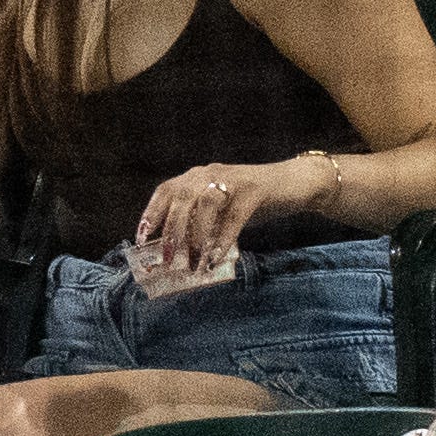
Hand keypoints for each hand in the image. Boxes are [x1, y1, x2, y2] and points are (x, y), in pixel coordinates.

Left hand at [135, 156, 333, 275]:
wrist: (293, 184)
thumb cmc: (251, 201)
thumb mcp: (219, 210)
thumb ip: (200, 223)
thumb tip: (178, 253)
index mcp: (196, 177)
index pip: (165, 191)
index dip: (151, 213)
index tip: (141, 238)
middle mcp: (209, 173)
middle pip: (181, 198)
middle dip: (171, 230)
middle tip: (166, 259)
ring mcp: (232, 179)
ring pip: (205, 204)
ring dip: (196, 235)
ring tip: (193, 262)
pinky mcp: (254, 190)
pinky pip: (235, 215)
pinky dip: (224, 237)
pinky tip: (217, 256)